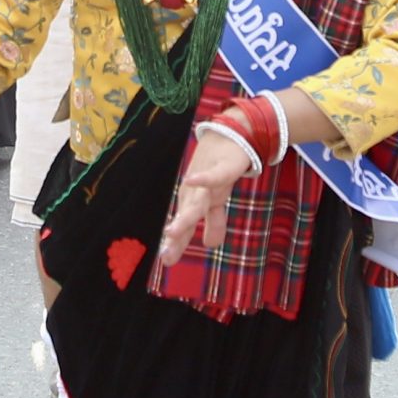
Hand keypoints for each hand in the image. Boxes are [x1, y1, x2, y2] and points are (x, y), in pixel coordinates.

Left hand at [158, 127, 255, 265]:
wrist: (231, 136)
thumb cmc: (218, 168)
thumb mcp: (218, 200)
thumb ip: (214, 222)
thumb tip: (211, 245)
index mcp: (194, 202)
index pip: (185, 226)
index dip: (177, 244)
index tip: (166, 262)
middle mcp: (196, 193)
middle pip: (187, 217)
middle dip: (177, 236)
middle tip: (166, 254)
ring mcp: (206, 180)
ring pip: (197, 202)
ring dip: (185, 216)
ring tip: (172, 231)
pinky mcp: (222, 168)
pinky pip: (214, 175)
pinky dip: (203, 178)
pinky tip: (192, 180)